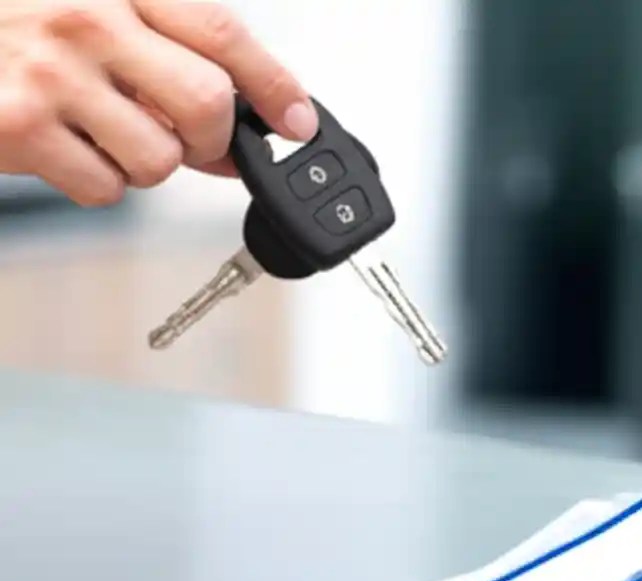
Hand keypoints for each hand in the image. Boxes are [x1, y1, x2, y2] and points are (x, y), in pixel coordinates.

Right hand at [0, 0, 315, 205]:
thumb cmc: (15, 17)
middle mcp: (87, 19)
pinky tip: (65, 145)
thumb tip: (245, 125)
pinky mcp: (18, 127)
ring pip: (160, 159)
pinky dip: (98, 181)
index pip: (222, 32)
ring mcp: (50, 74)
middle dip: (210, 138)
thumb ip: (168, 52)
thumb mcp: (91, 8)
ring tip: (105, 131)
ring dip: (147, 163)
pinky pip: (105, 188)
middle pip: (206, 104)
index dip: (275, 85)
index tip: (298, 122)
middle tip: (191, 138)